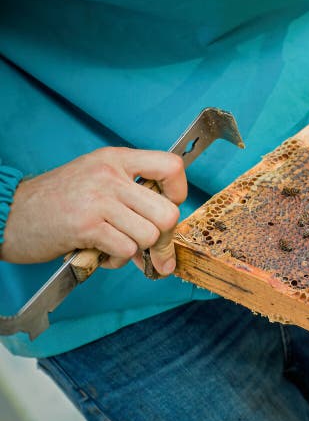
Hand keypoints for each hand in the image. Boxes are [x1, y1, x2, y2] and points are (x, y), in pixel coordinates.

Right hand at [1, 147, 185, 274]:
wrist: (9, 213)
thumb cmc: (57, 202)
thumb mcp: (98, 184)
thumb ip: (135, 201)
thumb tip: (169, 239)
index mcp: (116, 159)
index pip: (171, 166)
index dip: (179, 192)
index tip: (169, 206)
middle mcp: (110, 175)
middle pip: (168, 212)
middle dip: (163, 238)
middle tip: (147, 245)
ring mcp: (98, 200)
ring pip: (149, 236)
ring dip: (136, 251)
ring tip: (115, 246)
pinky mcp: (86, 226)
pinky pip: (126, 251)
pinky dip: (117, 261)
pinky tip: (100, 254)